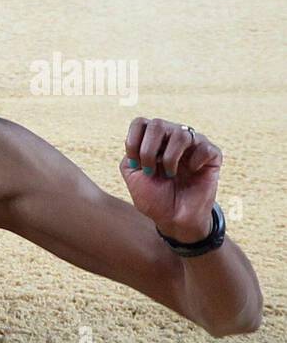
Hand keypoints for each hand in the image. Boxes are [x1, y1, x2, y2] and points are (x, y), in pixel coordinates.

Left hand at [119, 117, 221, 242]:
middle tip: (150, 170)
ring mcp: (193, 144)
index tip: (135, 163)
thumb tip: (139, 142)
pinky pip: (204, 147)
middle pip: (158, 124)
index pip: (140, 123)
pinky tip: (192, 172)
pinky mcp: (212, 155)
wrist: (175, 219)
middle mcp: (172, 138)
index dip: (133, 141)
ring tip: (170, 174)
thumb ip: (130, 155)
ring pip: (181, 133)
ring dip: (169, 158)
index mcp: (152, 141)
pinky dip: (194, 162)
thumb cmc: (154, 197)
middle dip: (148, 150)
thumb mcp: (133, 176)